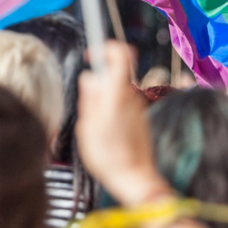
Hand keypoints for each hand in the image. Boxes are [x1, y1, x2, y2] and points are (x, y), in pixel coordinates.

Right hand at [76, 40, 169, 206]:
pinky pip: (123, 106)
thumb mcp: (88, 127)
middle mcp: (132, 96)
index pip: (121, 54)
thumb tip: (90, 76)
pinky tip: (106, 135)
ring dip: (104, 100)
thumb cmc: (107, 155)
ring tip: (95, 127)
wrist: (134, 179)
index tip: (92, 54)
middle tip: (87, 106)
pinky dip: (112, 112)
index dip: (106, 47)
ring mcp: (138, 107)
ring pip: (118, 91)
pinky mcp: (140, 119)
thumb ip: (90, 98)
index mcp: (118, 94)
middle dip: (99, 82)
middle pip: (116, 74)